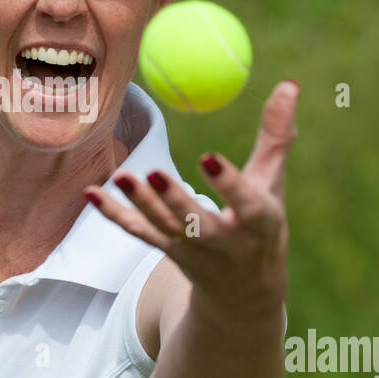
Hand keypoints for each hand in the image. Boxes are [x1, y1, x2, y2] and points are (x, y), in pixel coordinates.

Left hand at [82, 80, 298, 313]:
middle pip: (196, 223)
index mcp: (258, 224)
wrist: (244, 294)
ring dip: (140, 204)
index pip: (246, 205)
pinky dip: (113, 215)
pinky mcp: (167, 253)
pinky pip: (138, 233)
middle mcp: (225, 243)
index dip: (228, 184)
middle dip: (175, 201)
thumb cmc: (262, 225)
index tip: (208, 158)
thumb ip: (277, 136)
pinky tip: (90, 193)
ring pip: (163, 228)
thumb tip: (288, 84)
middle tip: (153, 171)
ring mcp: (192, 251)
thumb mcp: (273, 184)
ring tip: (121, 176)